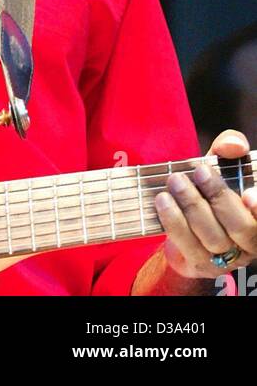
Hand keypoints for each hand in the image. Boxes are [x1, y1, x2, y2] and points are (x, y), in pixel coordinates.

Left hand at [155, 129, 256, 279]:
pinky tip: (163, 201)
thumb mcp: (222, 164)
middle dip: (219, 197)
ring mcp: (227, 259)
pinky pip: (189, 247)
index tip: (247, 193)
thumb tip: (233, 145)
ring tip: (175, 181)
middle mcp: (250, 243)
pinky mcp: (202, 266)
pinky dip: (174, 221)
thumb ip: (230, 148)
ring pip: (214, 238)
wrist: (184, 218)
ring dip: (192, 206)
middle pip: (241, 227)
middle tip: (199, 171)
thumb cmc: (210, 187)